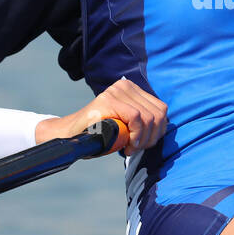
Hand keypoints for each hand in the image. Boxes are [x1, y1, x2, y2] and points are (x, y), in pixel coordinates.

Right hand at [36, 77, 167, 155]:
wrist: (71, 136)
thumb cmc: (99, 134)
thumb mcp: (126, 125)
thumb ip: (143, 122)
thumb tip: (161, 128)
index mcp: (132, 89)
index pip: (160, 109)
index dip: (158, 131)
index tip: (143, 144)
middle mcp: (125, 86)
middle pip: (158, 114)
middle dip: (152, 137)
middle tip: (136, 148)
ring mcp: (116, 91)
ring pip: (149, 117)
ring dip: (143, 139)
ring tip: (130, 148)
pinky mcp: (108, 100)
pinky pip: (137, 117)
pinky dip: (136, 135)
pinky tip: (127, 145)